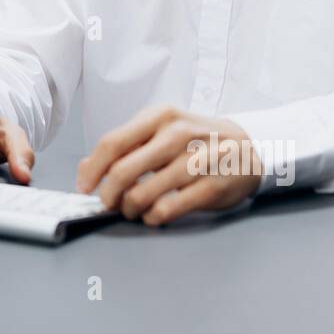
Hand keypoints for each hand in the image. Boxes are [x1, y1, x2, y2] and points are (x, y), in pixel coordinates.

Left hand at [76, 105, 261, 224]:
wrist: (249, 146)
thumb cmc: (196, 139)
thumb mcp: (161, 128)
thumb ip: (126, 144)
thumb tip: (86, 168)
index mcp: (160, 116)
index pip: (112, 143)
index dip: (92, 169)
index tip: (84, 186)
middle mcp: (177, 134)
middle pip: (123, 170)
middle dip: (108, 194)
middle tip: (108, 202)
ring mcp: (196, 160)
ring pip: (143, 193)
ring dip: (130, 208)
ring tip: (132, 209)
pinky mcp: (211, 186)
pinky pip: (168, 209)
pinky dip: (153, 217)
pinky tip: (153, 215)